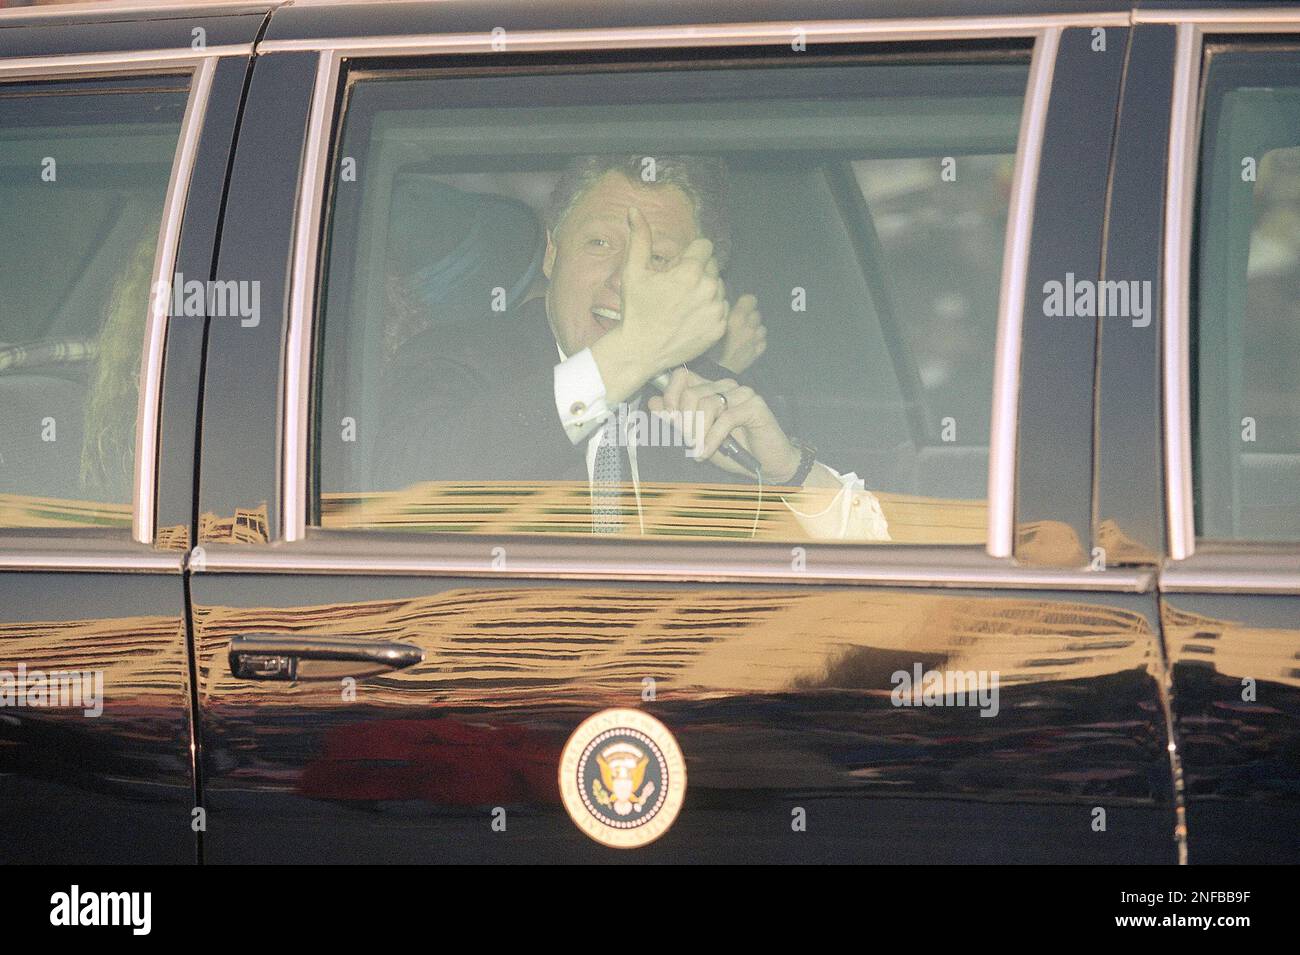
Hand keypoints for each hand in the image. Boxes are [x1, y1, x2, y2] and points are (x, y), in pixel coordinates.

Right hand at [590, 207, 726, 403]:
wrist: (641, 350)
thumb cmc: (636, 310)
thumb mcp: (633, 271)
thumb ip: (639, 238)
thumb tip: (635, 210)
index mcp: (691, 272)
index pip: (705, 246)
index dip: (690, 255)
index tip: (677, 269)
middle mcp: (709, 289)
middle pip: (712, 266)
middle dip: (698, 272)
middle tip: (677, 289)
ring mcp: (717, 310)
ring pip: (718, 288)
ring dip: (706, 291)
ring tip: (684, 305)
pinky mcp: (720, 328)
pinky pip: (721, 309)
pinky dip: (709, 311)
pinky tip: (690, 318)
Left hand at [647, 367, 800, 480]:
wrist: (765, 465)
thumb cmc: (732, 450)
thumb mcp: (697, 437)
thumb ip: (677, 420)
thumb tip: (653, 402)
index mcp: (710, 388)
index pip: (681, 376)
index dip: (670, 396)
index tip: (671, 420)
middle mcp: (725, 385)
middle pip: (690, 393)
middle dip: (685, 423)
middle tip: (689, 443)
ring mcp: (741, 392)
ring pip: (707, 404)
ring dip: (698, 433)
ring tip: (699, 450)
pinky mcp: (755, 404)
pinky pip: (725, 418)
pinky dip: (712, 438)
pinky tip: (707, 452)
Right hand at [712, 294, 766, 373]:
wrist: (713, 373)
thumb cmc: (707, 348)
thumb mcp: (712, 326)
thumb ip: (723, 313)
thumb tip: (729, 304)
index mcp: (736, 318)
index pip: (751, 300)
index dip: (745, 302)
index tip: (740, 306)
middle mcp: (749, 327)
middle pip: (757, 314)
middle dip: (749, 316)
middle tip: (739, 323)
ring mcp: (755, 340)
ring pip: (762, 328)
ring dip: (755, 329)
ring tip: (744, 335)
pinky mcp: (757, 353)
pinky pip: (763, 341)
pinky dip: (758, 341)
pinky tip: (748, 345)